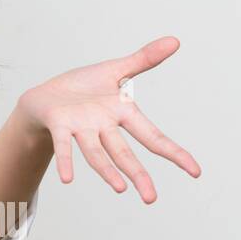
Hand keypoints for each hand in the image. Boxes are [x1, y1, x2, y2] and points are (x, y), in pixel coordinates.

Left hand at [15, 36, 201, 202]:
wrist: (44, 96)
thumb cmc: (82, 87)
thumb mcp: (114, 70)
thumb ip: (143, 59)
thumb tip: (174, 40)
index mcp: (121, 113)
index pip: (152, 135)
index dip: (174, 152)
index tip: (196, 171)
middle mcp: (103, 126)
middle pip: (124, 152)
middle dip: (138, 174)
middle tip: (150, 198)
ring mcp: (81, 128)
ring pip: (96, 152)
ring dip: (108, 170)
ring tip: (121, 189)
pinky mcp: (59, 125)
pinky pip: (64, 145)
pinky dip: (66, 161)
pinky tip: (68, 179)